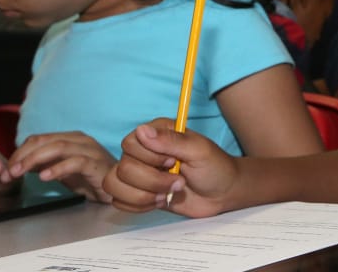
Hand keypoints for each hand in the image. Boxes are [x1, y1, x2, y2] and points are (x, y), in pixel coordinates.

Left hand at [7, 131, 116, 202]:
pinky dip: (57, 168)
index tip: (6, 169)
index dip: (19, 152)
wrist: (119, 188)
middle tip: (8, 172)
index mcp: (70, 138)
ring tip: (20, 173)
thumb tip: (18, 164)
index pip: (38, 139)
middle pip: (44, 141)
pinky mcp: (96, 164)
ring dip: (34, 160)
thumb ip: (44, 164)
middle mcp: (79, 139)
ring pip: (57, 147)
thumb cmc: (90, 178)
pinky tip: (45, 178)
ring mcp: (89, 150)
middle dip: (22, 156)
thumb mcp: (62, 170)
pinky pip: (75, 162)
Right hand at [104, 118, 238, 217]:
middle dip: (152, 181)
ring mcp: (138, 172)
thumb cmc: (215, 167)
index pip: (130, 144)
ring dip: (143, 196)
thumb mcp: (199, 150)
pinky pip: (118, 201)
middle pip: (123, 168)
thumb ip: (171, 141)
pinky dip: (138, 206)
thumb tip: (142, 131)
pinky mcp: (138, 192)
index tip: (173, 161)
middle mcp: (142, 151)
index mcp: (156, 133)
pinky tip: (158, 202)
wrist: (222, 193)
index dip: (149, 158)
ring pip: (115, 185)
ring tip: (166, 194)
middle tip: (178, 181)